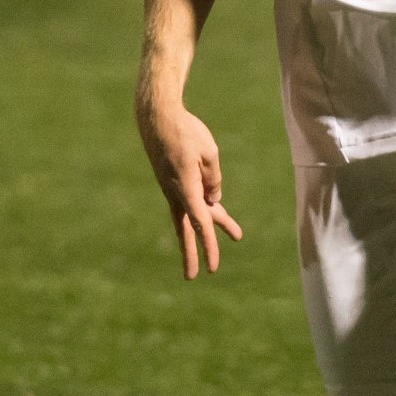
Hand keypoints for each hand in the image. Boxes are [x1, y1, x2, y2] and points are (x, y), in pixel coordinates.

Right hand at [139, 94, 243, 277]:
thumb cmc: (185, 132)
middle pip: (188, 228)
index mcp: (186, 187)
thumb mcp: (209, 153)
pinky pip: (192, 199)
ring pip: (193, 213)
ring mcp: (173, 188)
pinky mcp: (174, 182)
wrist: (157, 118)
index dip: (208, 245)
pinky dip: (206, 205)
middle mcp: (177, 192)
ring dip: (214, 224)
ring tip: (238, 235)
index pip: (200, 222)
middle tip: (195, 277)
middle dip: (194, 252)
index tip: (212, 265)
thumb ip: (214, 179)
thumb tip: (213, 200)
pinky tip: (218, 203)